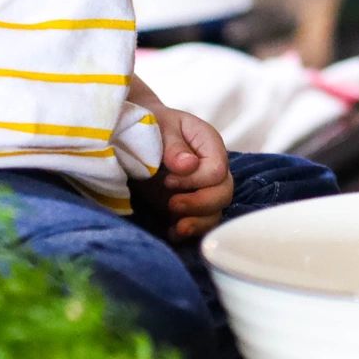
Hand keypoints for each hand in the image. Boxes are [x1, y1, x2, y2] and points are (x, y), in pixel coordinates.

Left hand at [147, 107, 233, 241]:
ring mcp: (202, 189)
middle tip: (171, 204)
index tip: (168, 179)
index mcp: (209, 144)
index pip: (217, 170)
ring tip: (176, 228)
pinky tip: (172, 233)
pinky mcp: (189, 205)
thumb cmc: (150, 125)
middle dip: (199, 204)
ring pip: (215, 212)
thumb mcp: (159, 127)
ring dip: (197, 223)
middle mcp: (212, 168)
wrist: (135, 133)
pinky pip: (200, 223)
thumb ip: (173, 145)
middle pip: (223, 194)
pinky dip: (188, 232)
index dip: (195, 180)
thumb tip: (188, 165)